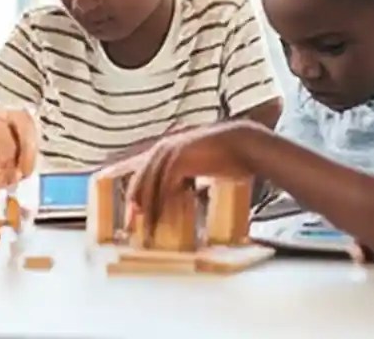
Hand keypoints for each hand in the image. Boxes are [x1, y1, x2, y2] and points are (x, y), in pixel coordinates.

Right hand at [0, 108, 36, 187]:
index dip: (32, 149)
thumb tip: (18, 176)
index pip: (30, 125)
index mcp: (4, 114)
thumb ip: (5, 154)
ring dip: (6, 167)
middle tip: (18, 177)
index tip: (25, 171)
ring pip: (7, 142)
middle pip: (24, 127)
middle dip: (26, 156)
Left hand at [125, 122, 259, 231]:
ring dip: (149, 210)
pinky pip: (165, 186)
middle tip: (130, 228)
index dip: (136, 198)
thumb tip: (170, 199)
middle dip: (135, 207)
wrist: (243, 145)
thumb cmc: (224, 159)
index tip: (133, 217)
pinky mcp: (179, 159)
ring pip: (150, 185)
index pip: (142, 177)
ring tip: (148, 229)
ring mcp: (169, 152)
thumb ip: (181, 180)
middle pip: (140, 182)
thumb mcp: (195, 168)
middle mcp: (161, 150)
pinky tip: (164, 218)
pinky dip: (163, 204)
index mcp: (163, 151)